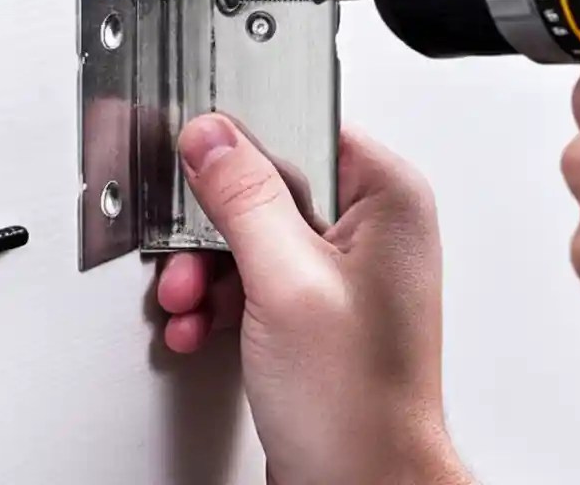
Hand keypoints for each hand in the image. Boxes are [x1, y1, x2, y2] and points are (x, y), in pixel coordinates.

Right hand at [157, 113, 471, 484]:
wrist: (360, 484)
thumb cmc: (358, 404)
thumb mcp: (286, 280)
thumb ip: (243, 197)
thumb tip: (210, 136)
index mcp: (388, 200)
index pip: (302, 129)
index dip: (241, 146)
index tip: (199, 165)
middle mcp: (371, 229)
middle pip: (266, 186)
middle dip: (212, 229)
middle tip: (192, 258)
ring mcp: (341, 271)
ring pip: (249, 235)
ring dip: (205, 270)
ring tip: (191, 302)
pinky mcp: (313, 307)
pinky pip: (252, 277)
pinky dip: (218, 299)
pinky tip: (200, 323)